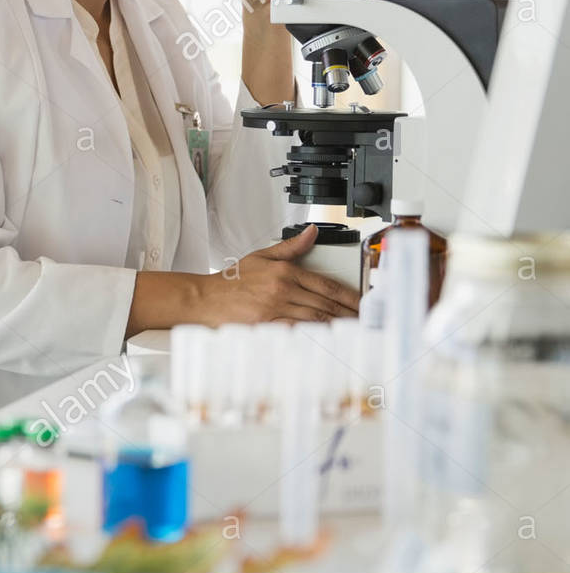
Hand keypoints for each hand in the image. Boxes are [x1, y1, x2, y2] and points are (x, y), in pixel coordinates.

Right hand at [194, 224, 359, 324]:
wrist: (206, 298)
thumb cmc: (232, 280)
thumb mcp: (261, 257)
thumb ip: (290, 247)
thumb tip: (312, 233)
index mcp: (285, 272)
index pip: (327, 285)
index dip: (351, 296)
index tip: (364, 303)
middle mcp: (283, 289)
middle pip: (326, 304)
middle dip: (350, 314)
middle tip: (366, 321)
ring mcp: (275, 308)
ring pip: (316, 318)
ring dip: (338, 326)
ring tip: (354, 331)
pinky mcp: (267, 324)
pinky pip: (298, 330)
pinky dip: (315, 334)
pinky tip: (327, 339)